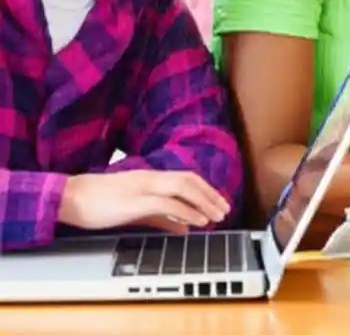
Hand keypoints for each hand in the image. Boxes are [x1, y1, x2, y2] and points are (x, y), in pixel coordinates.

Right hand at [59, 171, 230, 234]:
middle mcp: (149, 178)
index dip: (206, 189)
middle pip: (189, 180)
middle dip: (211, 194)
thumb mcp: (136, 210)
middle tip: (225, 209)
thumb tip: (183, 227)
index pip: (186, 177)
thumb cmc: (98, 202)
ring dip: (203, 201)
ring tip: (216, 216)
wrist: (68, 198)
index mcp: (150, 177)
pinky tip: (197, 221)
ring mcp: (142, 188)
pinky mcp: (134, 201)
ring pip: (182, 187)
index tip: (219, 202)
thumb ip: (161, 217)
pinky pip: (166, 203)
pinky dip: (186, 211)